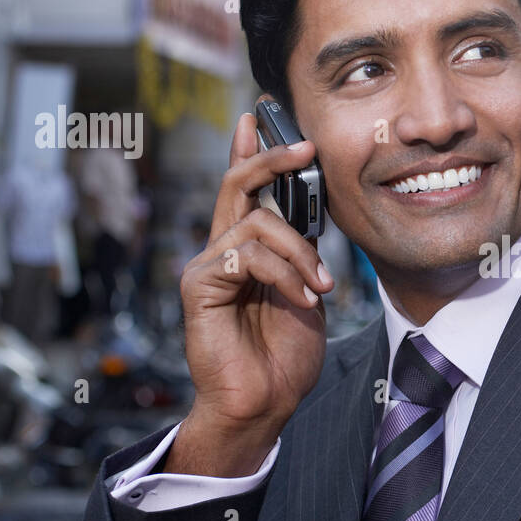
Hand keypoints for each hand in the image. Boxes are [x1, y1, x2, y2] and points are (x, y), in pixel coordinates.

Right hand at [166, 110, 334, 477]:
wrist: (264, 403)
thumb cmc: (284, 354)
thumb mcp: (306, 290)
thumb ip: (302, 253)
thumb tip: (314, 217)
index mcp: (247, 249)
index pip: (243, 189)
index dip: (250, 151)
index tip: (260, 116)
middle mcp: (222, 250)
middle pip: (237, 183)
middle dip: (271, 158)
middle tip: (306, 148)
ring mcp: (208, 266)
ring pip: (256, 223)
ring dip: (300, 253)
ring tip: (319, 287)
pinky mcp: (200, 285)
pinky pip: (246, 255)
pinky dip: (284, 274)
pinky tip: (303, 300)